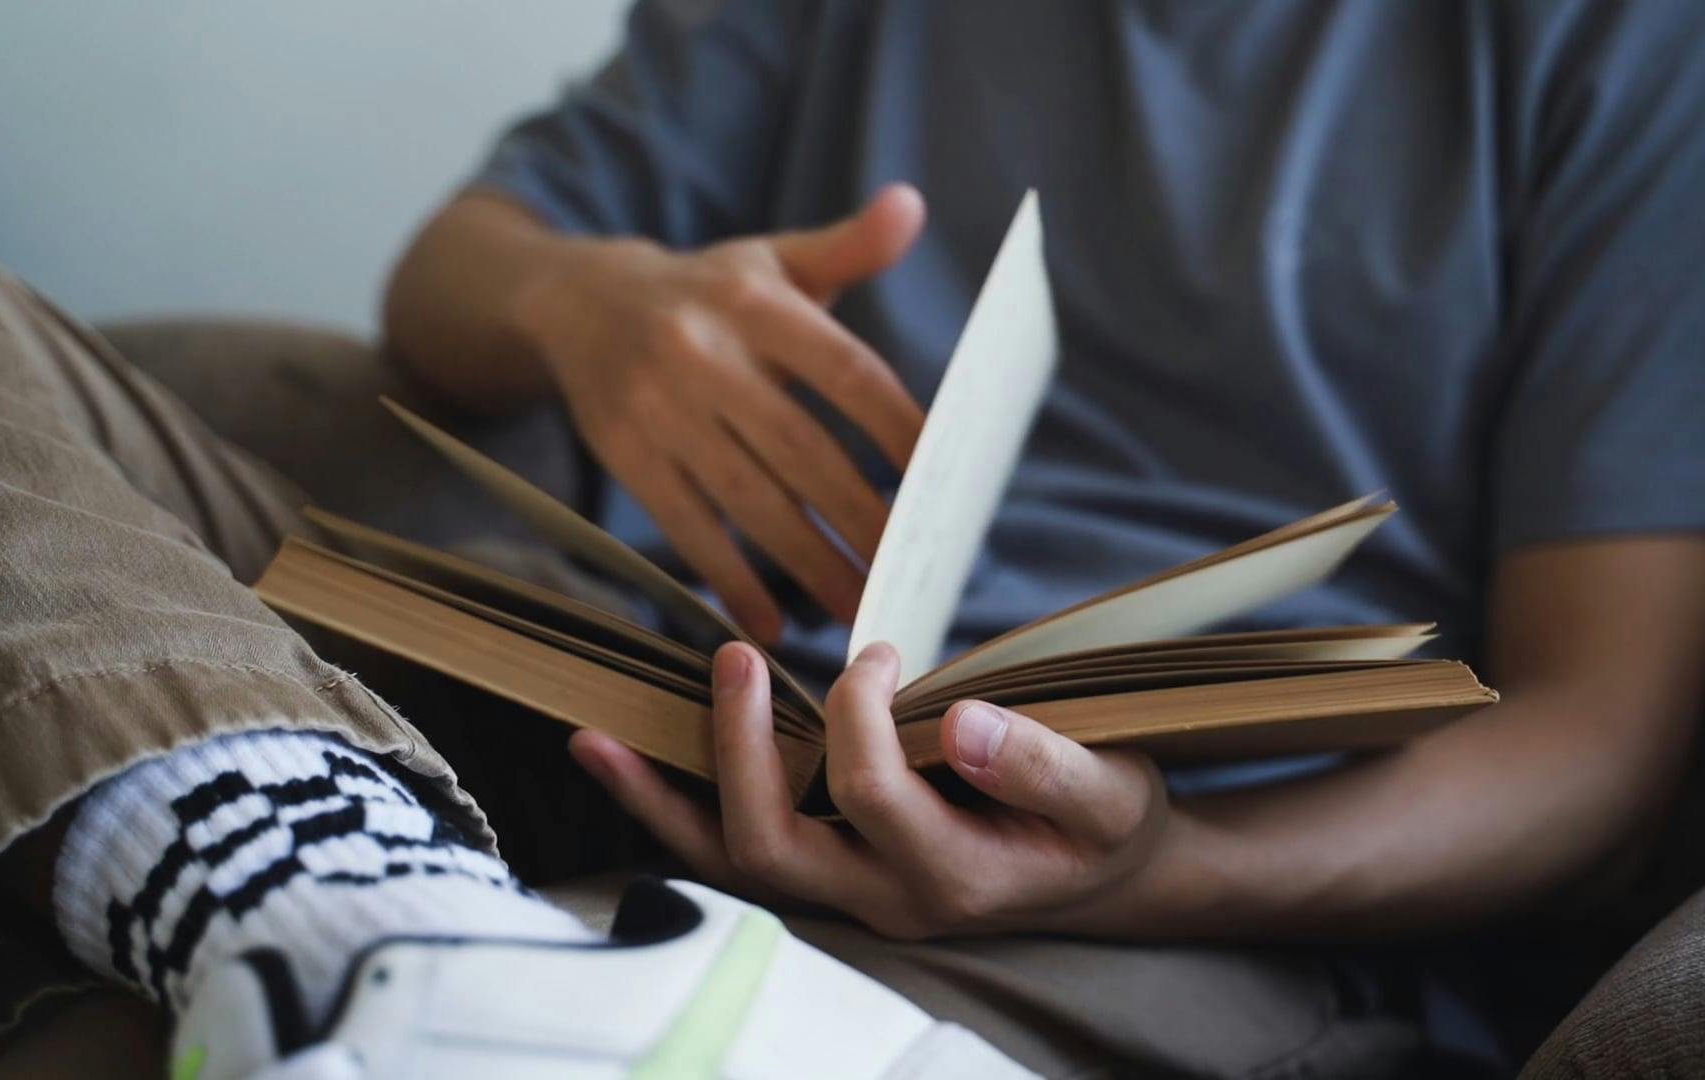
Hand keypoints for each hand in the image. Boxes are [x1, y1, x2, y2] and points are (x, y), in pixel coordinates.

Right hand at [511, 186, 928, 642]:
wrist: (576, 299)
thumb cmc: (706, 289)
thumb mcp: (771, 259)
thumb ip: (848, 246)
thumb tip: (910, 205)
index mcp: (754, 303)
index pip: (846, 372)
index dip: (897, 427)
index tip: (942, 481)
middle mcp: (704, 354)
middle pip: (801, 450)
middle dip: (862, 517)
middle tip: (915, 571)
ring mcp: (660, 409)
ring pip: (749, 500)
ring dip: (809, 561)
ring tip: (861, 609)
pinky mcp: (625, 456)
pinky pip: (687, 527)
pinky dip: (731, 579)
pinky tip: (772, 622)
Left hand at [571, 642, 1180, 939]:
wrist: (1102, 876)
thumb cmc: (1104, 825)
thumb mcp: (1110, 792)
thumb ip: (1043, 763)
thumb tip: (963, 721)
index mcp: (953, 877)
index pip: (872, 792)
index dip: (861, 710)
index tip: (879, 651)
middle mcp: (886, 903)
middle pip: (772, 845)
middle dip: (738, 748)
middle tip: (735, 656)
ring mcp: (849, 897)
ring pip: (731, 865)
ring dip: (660, 801)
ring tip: (594, 738)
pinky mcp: (829, 873)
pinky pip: (734, 853)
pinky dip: (672, 810)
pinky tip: (624, 761)